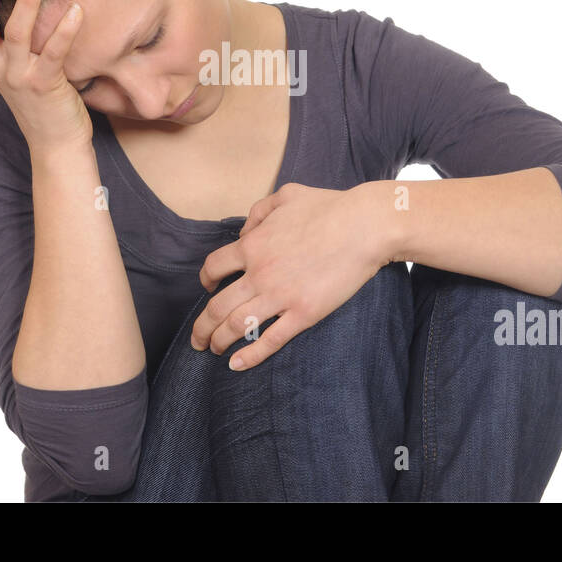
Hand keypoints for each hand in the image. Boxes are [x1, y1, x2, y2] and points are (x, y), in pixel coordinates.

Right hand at [0, 0, 93, 152]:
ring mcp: (18, 76)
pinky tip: (77, 11)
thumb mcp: (18, 61)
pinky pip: (54, 54)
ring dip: (27, 1)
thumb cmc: (42, 95)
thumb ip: (12, 32)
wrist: (55, 142)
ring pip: (16, 33)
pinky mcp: (44, 86)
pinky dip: (65, 31)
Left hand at [189, 182, 390, 369]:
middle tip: (197, 339)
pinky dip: (249, 356)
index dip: (206, 281)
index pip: (214, 268)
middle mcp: (259, 274)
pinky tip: (236, 365)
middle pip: (217, 306)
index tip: (207, 289)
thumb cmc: (328, 207)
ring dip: (219, 341)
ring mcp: (280, 296)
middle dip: (202, 326)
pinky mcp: (303, 314)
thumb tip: (244, 232)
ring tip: (213, 351)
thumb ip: (258, 212)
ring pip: (237, 326)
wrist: (364, 226)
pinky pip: (270, 340)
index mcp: (252, 245)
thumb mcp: (285, 196)